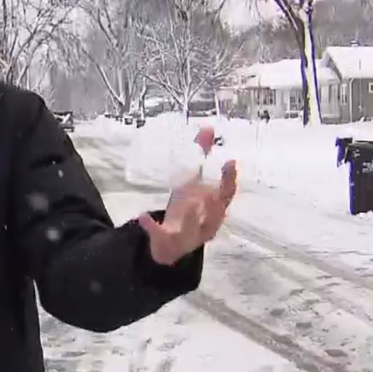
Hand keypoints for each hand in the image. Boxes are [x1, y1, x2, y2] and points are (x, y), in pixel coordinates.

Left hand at [140, 127, 237, 264]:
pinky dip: (151, 226)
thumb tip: (208, 127)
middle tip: (213, 189)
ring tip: (190, 203)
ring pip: (195, 227)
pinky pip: (160, 233)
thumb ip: (201, 156)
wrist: (172, 244)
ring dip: (194, 216)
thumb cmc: (188, 209)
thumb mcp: (193, 182)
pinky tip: (142, 216)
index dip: (229, 179)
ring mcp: (189, 233)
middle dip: (215, 202)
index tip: (230, 162)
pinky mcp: (168, 240)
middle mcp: (207, 222)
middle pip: (216, 213)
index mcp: (213, 206)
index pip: (227, 194)